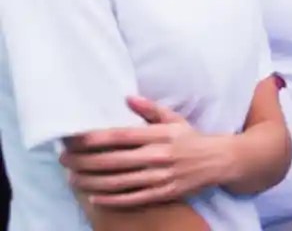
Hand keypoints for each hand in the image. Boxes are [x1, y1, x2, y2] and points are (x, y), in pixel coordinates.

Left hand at [60, 96, 231, 207]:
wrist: (221, 161)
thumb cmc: (193, 139)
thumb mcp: (175, 119)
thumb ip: (151, 109)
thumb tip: (128, 97)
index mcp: (160, 135)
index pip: (121, 136)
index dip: (94, 138)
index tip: (73, 139)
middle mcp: (159, 155)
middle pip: (113, 160)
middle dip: (84, 161)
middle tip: (64, 160)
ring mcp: (161, 176)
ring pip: (118, 182)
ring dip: (92, 181)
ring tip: (73, 178)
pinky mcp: (164, 193)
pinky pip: (132, 198)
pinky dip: (111, 199)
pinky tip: (94, 197)